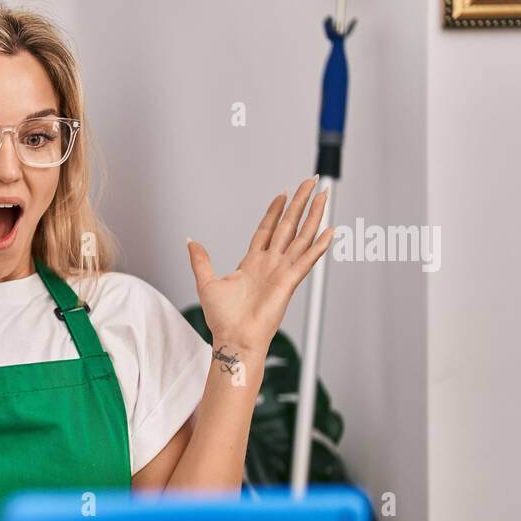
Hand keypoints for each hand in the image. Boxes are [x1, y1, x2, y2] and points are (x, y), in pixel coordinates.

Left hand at [187, 176, 334, 356]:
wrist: (233, 338)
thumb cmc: (223, 319)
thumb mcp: (206, 282)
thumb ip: (201, 260)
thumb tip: (190, 241)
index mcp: (252, 263)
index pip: (267, 229)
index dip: (275, 211)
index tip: (282, 194)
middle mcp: (270, 264)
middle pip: (288, 226)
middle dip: (299, 203)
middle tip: (310, 182)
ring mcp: (282, 271)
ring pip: (302, 237)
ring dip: (313, 216)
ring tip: (323, 196)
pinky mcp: (289, 282)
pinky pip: (306, 259)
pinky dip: (318, 246)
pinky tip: (330, 231)